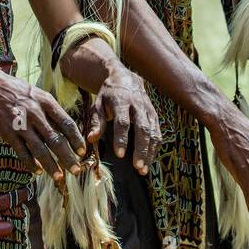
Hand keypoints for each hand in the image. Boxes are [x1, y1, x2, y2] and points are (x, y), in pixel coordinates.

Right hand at [0, 72, 86, 178]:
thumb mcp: (39, 94)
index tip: (82, 152)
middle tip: (76, 171)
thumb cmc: (18, 90)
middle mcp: (36, 114)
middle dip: (68, 158)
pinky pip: (22, 152)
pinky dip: (30, 163)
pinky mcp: (8, 133)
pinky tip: (38, 171)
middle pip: (56, 140)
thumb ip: (52, 111)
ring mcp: (21, 125)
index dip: (76, 139)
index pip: (66, 124)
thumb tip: (66, 130)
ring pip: (40, 150)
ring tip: (59, 177)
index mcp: (46, 102)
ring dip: (51, 166)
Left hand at [70, 45, 160, 173]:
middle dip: (141, 149)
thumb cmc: (109, 95)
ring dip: (149, 152)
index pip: (123, 122)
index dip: (122, 138)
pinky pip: (157, 133)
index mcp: (121, 101)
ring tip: (143, 169)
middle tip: (137, 166)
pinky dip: (155, 148)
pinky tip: (149, 161)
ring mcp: (148, 111)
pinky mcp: (155, 115)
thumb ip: (96, 121)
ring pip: (152, 132)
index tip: (119, 154)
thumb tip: (91, 139)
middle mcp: (138, 106)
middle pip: (142, 129)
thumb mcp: (98, 103)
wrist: (126, 79)